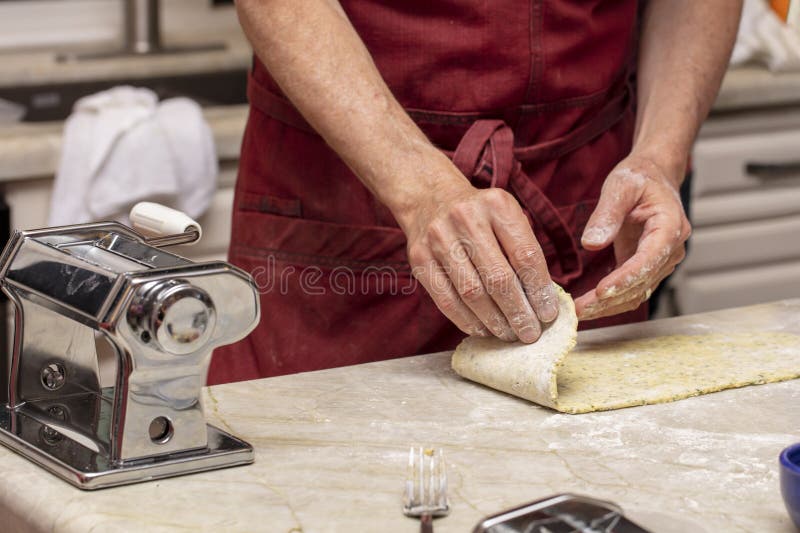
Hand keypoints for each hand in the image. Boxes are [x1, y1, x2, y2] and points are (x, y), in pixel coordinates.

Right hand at [400, 179, 558, 342]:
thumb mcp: (507, 217)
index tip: (548, 314)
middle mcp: (466, 218)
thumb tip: (542, 302)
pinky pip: (446, 299)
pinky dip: (467, 320)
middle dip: (518, 312)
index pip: (525, 255)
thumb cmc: (480, 215)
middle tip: (530, 333)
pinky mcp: (419, 258)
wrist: (430, 197)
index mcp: (497, 205)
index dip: (539, 290)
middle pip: (498, 278)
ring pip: (472, 293)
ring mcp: (439, 238)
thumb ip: (524, 252)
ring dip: (494, 321)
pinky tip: (482, 329)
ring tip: (508, 334)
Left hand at [574, 153, 690, 319]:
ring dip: (609, 305)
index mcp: (670, 226)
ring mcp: (661, 261)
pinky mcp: (647, 267)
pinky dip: (611, 301)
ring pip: (637, 292)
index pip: (650, 259)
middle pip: (642, 282)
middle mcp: (671, 249)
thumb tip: (591, 243)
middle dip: (611, 298)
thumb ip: (607, 214)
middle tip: (579, 309)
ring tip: (579, 312)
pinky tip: (589, 306)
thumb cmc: (639, 177)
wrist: (653, 177)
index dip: (626, 278)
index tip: (602, 291)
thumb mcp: (621, 186)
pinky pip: (631, 290)